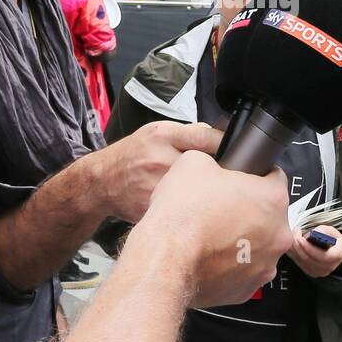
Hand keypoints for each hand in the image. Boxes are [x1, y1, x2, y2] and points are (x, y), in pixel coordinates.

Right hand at [89, 121, 223, 223]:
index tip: (240, 151)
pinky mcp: (154, 208)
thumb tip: (218, 133)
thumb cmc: (132, 154)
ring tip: (211, 194)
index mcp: (162, 136)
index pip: (205, 137)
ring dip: (209, 194)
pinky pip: (182, 209)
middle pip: (206, 167)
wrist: (102, 182)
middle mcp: (160, 159)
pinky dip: (191, 210)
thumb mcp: (155, 131)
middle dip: (220, 173)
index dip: (226, 144)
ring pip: (197, 192)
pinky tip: (192, 209)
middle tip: (230, 176)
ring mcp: (156, 186)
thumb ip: (186, 132)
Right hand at [132, 149, 290, 308]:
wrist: (165, 258)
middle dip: (248, 209)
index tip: (240, 179)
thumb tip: (213, 166)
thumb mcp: (194, 162)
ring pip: (257, 244)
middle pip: (268, 214)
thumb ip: (215, 160)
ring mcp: (265, 265)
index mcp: (272, 199)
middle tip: (219, 207)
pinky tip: (209, 255)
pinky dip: (230, 264)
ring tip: (211, 234)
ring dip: (241, 239)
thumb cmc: (182, 214)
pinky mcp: (246, 289)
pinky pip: (243, 270)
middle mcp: (277, 234)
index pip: (274, 177)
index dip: (254, 174)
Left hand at [289, 226, 341, 278]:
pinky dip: (293, 253)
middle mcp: (329, 267)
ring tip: (292, 236)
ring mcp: (319, 271)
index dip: (310, 248)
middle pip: (309, 259)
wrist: (333, 248)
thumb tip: (313, 234)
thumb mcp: (331, 230)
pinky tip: (291, 244)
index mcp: (337, 255)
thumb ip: (323, 230)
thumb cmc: (332, 239)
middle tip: (294, 233)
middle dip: (298, 246)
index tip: (301, 239)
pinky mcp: (310, 272)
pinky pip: (298, 263)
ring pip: (301, 262)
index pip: (323, 256)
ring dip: (294, 249)